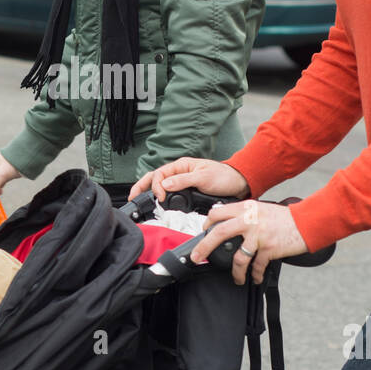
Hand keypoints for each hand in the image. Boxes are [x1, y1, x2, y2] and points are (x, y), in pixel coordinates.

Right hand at [128, 157, 249, 203]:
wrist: (238, 184)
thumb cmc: (224, 177)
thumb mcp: (204, 178)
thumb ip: (184, 181)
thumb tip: (165, 184)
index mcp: (181, 166)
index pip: (160, 174)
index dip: (156, 186)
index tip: (160, 198)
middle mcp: (179, 173)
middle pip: (154, 178)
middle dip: (141, 186)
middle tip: (132, 197)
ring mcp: (181, 182)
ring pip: (160, 186)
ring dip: (150, 192)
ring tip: (142, 201)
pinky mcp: (186, 191)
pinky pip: (169, 193)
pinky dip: (161, 198)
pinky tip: (158, 204)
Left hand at [191, 200, 308, 285]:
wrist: (307, 222)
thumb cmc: (285, 218)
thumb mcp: (261, 209)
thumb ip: (245, 214)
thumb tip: (228, 223)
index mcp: (246, 208)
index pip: (218, 213)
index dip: (207, 224)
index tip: (203, 232)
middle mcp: (249, 220)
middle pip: (219, 233)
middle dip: (204, 247)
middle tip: (196, 257)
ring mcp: (258, 235)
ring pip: (238, 258)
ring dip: (236, 272)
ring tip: (237, 278)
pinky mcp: (268, 249)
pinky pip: (257, 266)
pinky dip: (255, 275)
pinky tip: (255, 278)